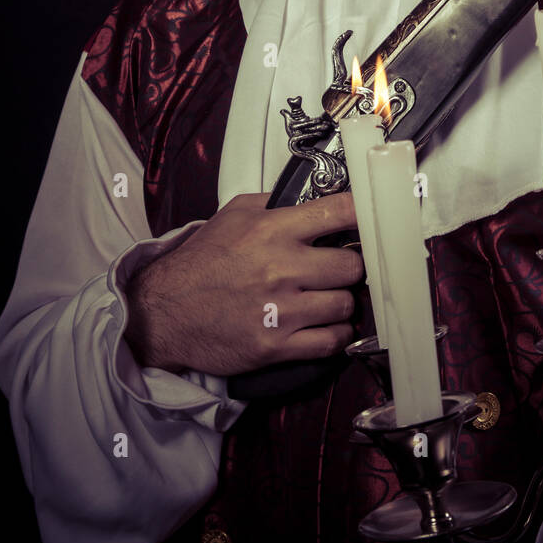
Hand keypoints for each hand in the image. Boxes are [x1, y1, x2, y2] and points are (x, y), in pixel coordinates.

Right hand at [123, 191, 362, 375]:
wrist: (164, 312)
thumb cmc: (201, 262)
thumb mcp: (233, 215)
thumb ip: (277, 203)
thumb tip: (318, 196)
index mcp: (272, 230)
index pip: (339, 212)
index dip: (367, 213)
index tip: (378, 217)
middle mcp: (281, 268)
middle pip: (352, 265)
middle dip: (349, 266)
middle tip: (341, 268)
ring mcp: (280, 310)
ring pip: (345, 304)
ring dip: (342, 302)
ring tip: (328, 297)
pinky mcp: (276, 346)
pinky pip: (331, 342)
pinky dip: (336, 335)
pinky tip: (326, 325)